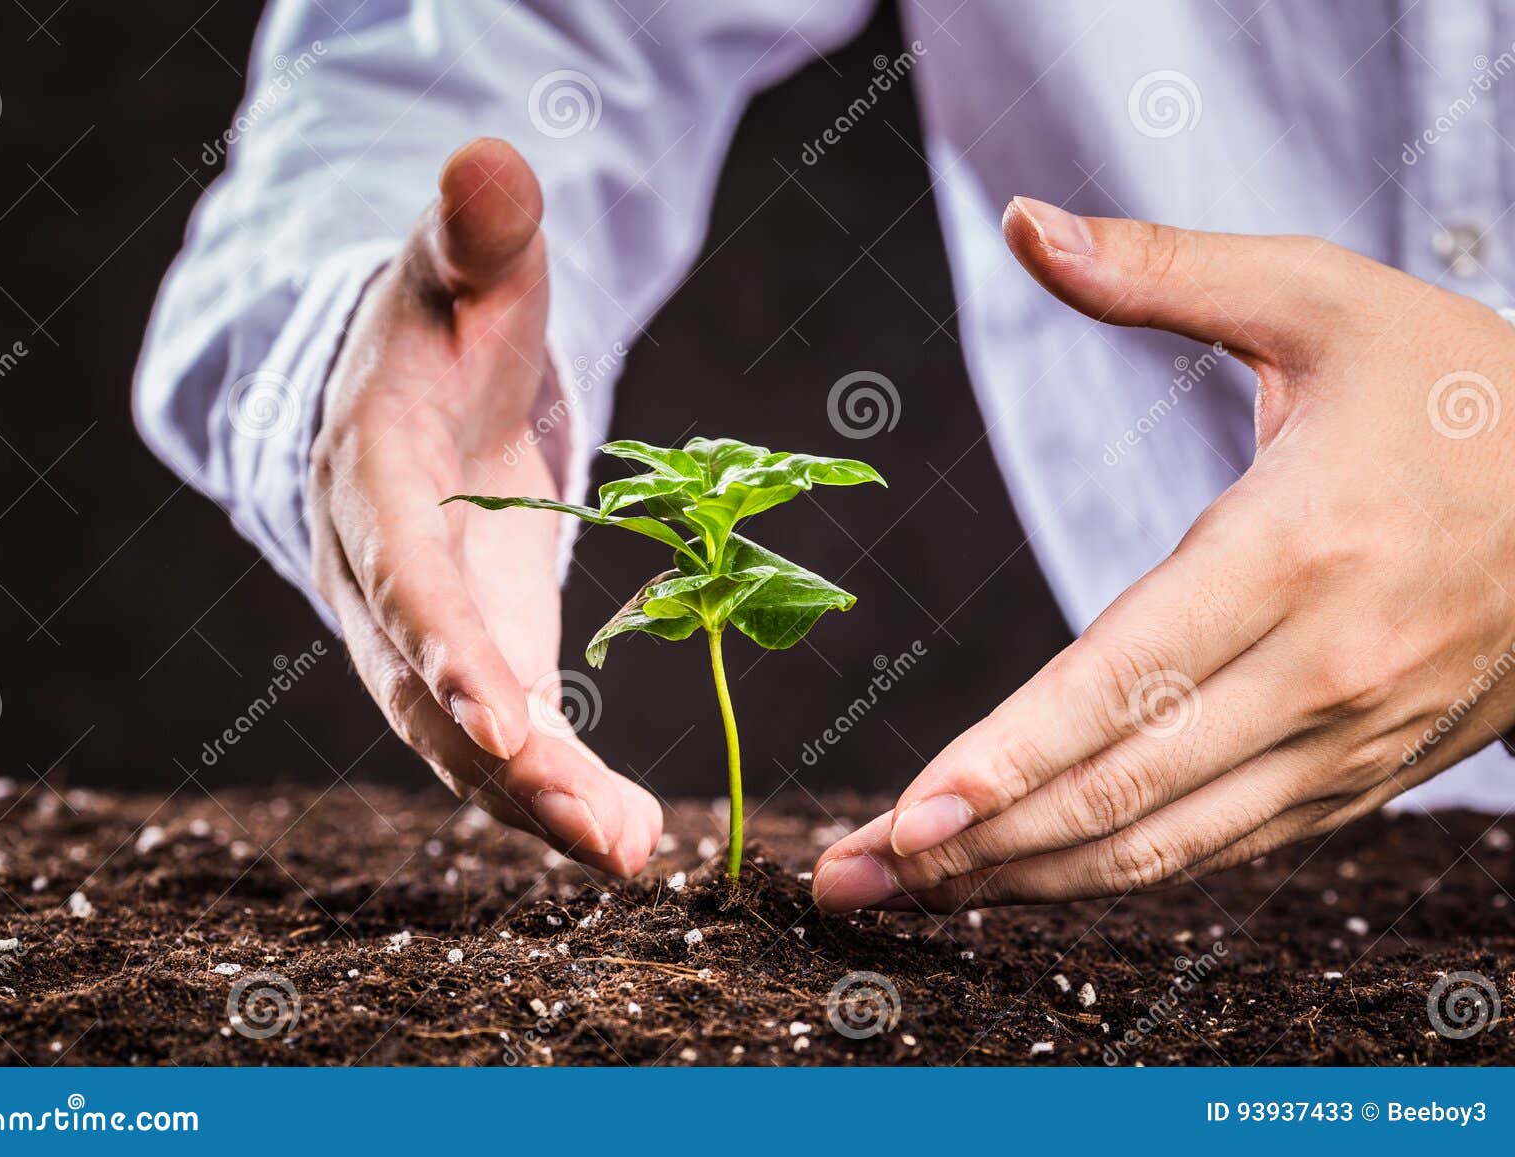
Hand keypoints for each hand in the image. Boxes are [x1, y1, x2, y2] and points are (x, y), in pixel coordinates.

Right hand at [309, 138, 660, 875]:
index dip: (448, 650)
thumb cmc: (442, 324)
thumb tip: (491, 162)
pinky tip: (629, 833)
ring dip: (542, 807)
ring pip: (464, 743)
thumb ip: (477, 234)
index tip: (507, 723)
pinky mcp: (471, 658)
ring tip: (632, 857)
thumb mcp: (464, 270)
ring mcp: (420, 635)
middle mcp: (380, 579)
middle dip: (510, 768)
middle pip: (428, 692)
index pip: (406, 575)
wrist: (406, 392)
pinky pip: (506, 742)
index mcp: (373, 481)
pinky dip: (560, 790)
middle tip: (604, 834)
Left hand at [815, 196, 1514, 911]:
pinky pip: (1221, 850)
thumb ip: (1163, 269)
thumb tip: (1025, 222)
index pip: (1121, 682)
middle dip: (974, 844)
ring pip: (1165, 844)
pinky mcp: (1360, 778)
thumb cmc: (1463, 391)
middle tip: (854, 876)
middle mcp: (1322, 669)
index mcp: (1295, 549)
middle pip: (1121, 789)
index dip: (1008, 760)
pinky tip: (1029, 875)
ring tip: (910, 892)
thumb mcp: (1324, 300)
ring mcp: (1346, 740)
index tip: (909, 817)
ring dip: (1027, 879)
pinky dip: (1117, 873)